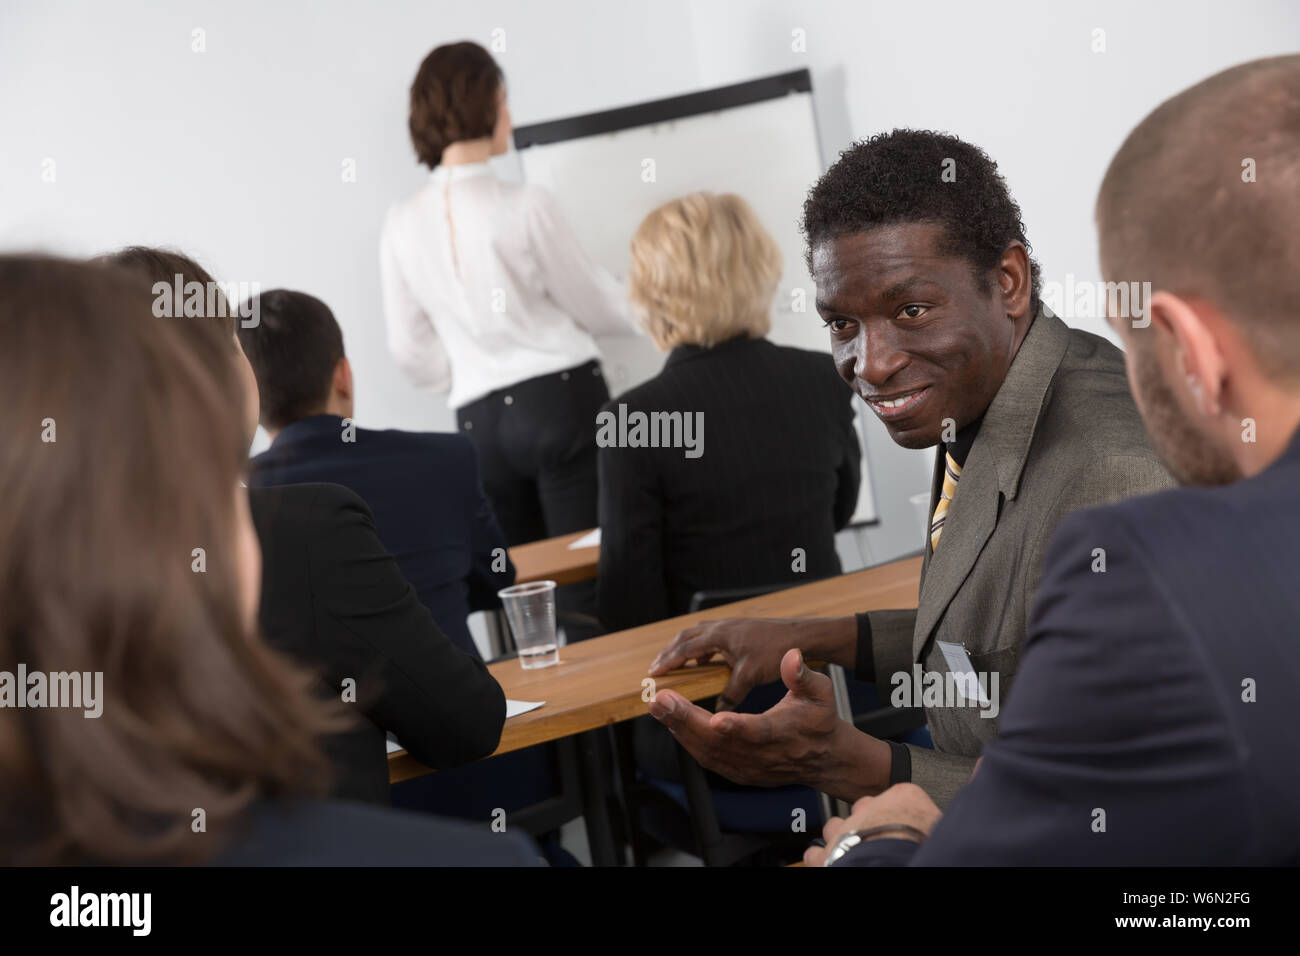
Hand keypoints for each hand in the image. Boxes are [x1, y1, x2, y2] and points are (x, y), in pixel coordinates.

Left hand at [647, 648, 890, 797]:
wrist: (822, 757)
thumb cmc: (820, 720)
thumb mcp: (821, 693)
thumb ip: (803, 675)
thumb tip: (792, 656)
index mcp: (782, 733)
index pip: (757, 731)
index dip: (737, 727)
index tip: (716, 719)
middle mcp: (761, 755)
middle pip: (718, 742)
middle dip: (686, 720)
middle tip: (661, 700)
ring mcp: (747, 767)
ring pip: (706, 751)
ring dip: (680, 728)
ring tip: (659, 706)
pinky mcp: (737, 772)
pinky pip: (706, 757)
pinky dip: (687, 739)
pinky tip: (672, 721)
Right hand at [649, 617, 841, 711]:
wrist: (800, 636)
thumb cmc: (775, 650)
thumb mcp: (750, 676)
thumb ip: (731, 694)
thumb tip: (719, 713)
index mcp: (719, 635)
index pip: (685, 648)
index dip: (668, 661)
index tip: (653, 673)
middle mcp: (721, 626)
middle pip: (686, 637)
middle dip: (669, 652)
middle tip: (656, 667)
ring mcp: (730, 626)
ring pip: (698, 635)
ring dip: (684, 649)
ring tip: (676, 664)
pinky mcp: (739, 630)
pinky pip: (710, 637)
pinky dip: (701, 649)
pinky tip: (706, 662)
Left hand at [803, 784, 942, 866]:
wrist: (896, 861)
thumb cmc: (922, 844)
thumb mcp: (943, 824)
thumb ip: (940, 815)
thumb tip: (971, 793)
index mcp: (904, 798)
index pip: (902, 798)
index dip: (902, 815)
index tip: (907, 825)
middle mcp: (870, 807)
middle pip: (865, 808)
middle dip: (869, 823)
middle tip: (880, 841)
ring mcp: (847, 828)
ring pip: (836, 825)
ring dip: (841, 837)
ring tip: (851, 851)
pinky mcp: (827, 852)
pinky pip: (815, 853)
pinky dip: (820, 858)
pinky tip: (829, 863)